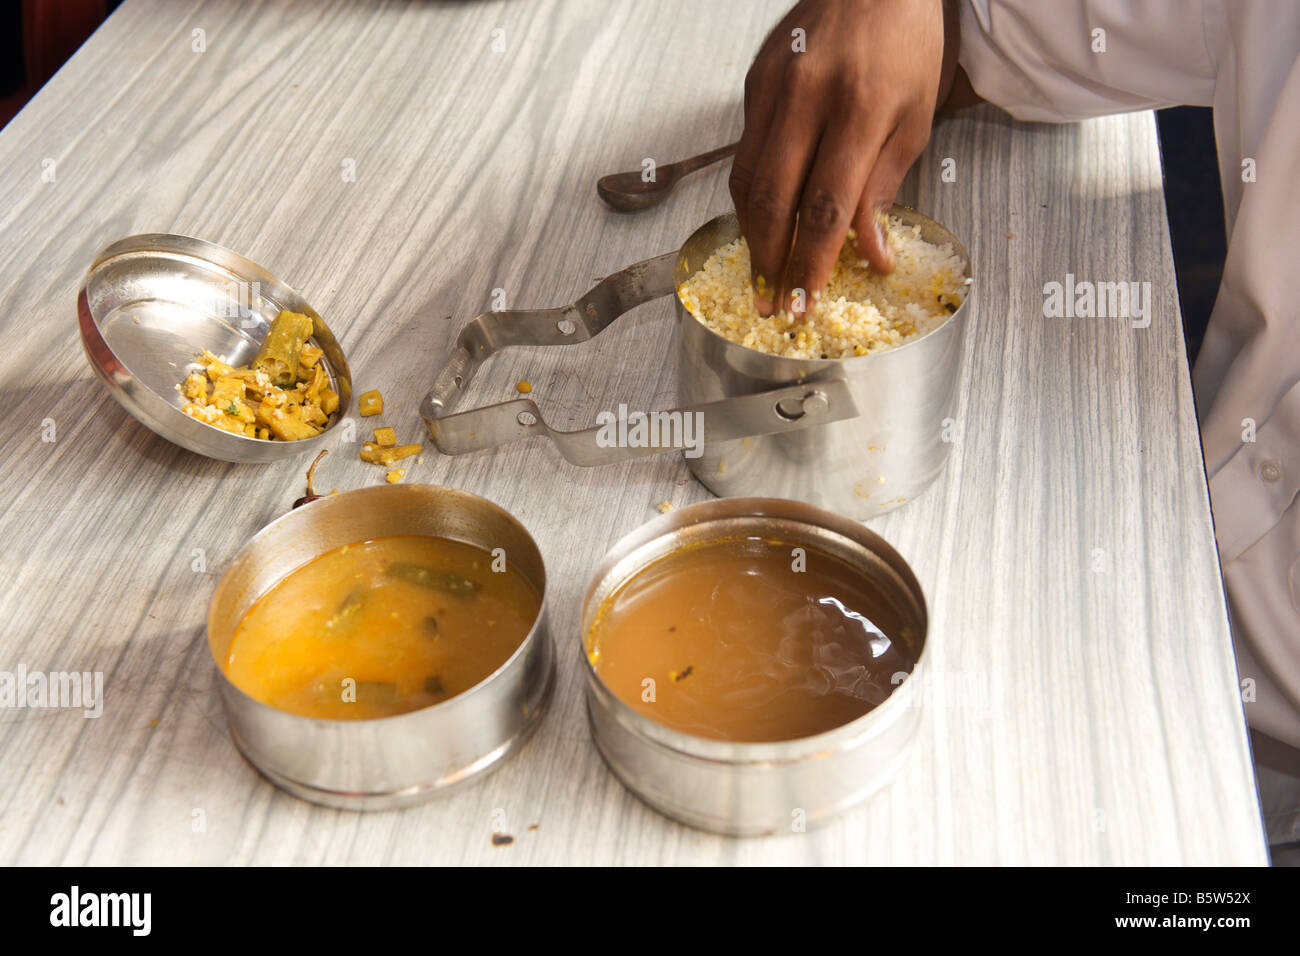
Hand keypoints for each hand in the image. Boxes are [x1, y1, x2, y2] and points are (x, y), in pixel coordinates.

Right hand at [730, 0, 948, 316]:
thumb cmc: (905, 44)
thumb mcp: (915, 118)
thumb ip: (885, 187)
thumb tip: (869, 254)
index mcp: (860, 107)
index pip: (825, 206)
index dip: (811, 262)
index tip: (805, 300)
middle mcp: (808, 97)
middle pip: (774, 201)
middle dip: (771, 262)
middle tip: (772, 303)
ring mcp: (773, 88)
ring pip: (747, 181)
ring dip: (752, 236)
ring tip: (762, 273)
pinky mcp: (755, 83)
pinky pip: (745, 152)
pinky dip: (751, 196)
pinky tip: (762, 221)